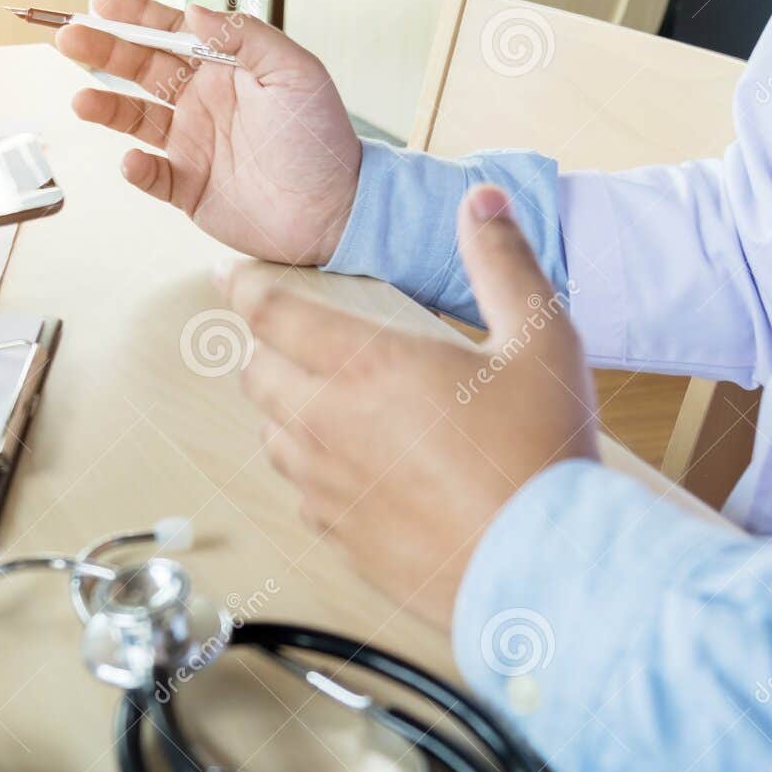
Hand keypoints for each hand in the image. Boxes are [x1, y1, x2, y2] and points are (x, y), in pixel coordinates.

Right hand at [57, 0, 360, 264]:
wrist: (334, 210)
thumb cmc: (321, 141)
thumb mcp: (295, 73)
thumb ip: (246, 38)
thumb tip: (195, 12)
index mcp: (225, 70)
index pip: (172, 34)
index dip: (137, 16)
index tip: (103, 2)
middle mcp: (202, 103)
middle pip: (141, 71)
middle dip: (103, 53)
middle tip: (70, 39)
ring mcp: (192, 146)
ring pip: (136, 121)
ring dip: (107, 109)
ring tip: (83, 102)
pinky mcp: (189, 188)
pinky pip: (153, 176)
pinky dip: (139, 170)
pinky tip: (133, 161)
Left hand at [225, 185, 599, 628]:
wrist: (544, 568)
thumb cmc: (541, 454)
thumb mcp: (539, 341)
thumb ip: (503, 265)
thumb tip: (483, 202)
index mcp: (365, 365)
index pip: (273, 312)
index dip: (244, 286)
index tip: (228, 276)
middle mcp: (327, 423)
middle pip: (256, 374)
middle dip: (263, 349)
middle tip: (286, 339)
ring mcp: (327, 486)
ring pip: (272, 436)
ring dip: (283, 410)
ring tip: (320, 400)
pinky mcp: (339, 536)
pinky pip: (301, 493)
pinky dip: (311, 470)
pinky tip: (350, 468)